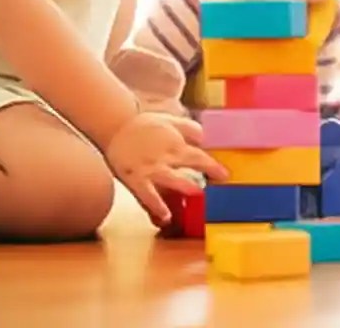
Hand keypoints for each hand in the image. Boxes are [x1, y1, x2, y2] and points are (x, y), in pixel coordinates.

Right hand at [104, 112, 228, 225]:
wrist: (115, 128)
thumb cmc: (147, 127)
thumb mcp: (171, 122)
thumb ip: (191, 131)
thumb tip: (210, 137)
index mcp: (175, 144)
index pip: (197, 156)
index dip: (212, 166)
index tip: (225, 177)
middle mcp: (164, 156)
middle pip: (186, 163)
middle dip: (205, 171)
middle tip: (213, 187)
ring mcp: (149, 168)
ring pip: (167, 179)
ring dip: (181, 187)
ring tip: (193, 196)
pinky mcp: (134, 179)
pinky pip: (145, 194)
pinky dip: (155, 206)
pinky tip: (165, 217)